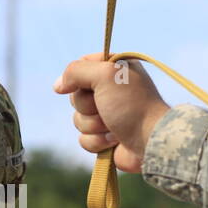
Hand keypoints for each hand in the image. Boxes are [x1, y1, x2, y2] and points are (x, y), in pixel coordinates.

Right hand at [54, 53, 169, 172]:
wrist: (150, 140)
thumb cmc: (131, 105)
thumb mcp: (104, 75)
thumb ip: (76, 71)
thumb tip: (57, 86)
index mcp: (115, 69)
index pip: (82, 66)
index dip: (77, 78)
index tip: (84, 86)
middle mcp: (112, 90)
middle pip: (76, 96)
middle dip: (87, 106)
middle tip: (105, 107)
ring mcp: (109, 115)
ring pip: (78, 119)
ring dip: (93, 125)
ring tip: (113, 127)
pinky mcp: (106, 137)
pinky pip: (84, 139)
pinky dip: (97, 141)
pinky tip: (114, 141)